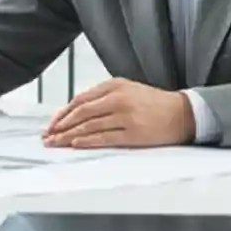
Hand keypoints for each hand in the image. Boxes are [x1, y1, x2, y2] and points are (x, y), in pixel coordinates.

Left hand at [42, 78, 194, 148]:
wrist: (182, 113)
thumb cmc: (153, 103)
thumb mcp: (127, 89)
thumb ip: (103, 97)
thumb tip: (76, 111)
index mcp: (114, 86)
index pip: (80, 99)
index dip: (63, 113)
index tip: (52, 123)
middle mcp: (118, 99)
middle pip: (81, 112)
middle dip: (61, 125)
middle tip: (48, 136)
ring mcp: (125, 116)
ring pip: (89, 126)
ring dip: (69, 136)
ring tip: (56, 143)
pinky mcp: (133, 133)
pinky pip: (105, 137)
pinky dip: (87, 141)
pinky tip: (75, 144)